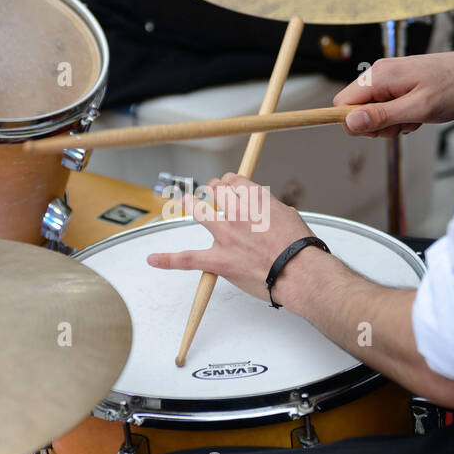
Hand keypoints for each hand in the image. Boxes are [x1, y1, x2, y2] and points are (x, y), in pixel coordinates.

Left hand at [145, 173, 317, 303]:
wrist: (299, 273)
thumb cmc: (299, 249)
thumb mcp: (289, 216)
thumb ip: (271, 210)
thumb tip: (266, 212)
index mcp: (257, 199)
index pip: (235, 180)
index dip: (230, 182)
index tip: (230, 186)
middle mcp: (238, 211)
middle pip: (215, 189)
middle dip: (213, 189)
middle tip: (213, 194)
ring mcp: (225, 235)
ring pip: (199, 210)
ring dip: (190, 204)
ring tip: (185, 203)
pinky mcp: (218, 260)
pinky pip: (187, 259)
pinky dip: (168, 260)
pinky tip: (153, 259)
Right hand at [334, 46, 453, 137]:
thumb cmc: (453, 87)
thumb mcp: (418, 108)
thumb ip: (382, 116)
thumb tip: (349, 122)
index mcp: (379, 76)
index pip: (341, 104)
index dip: (354, 123)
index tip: (379, 129)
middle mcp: (378, 74)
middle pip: (355, 110)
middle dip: (377, 125)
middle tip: (404, 122)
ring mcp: (388, 78)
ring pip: (372, 111)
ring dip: (391, 122)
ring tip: (415, 116)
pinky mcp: (397, 83)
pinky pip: (386, 106)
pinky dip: (400, 115)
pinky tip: (418, 112)